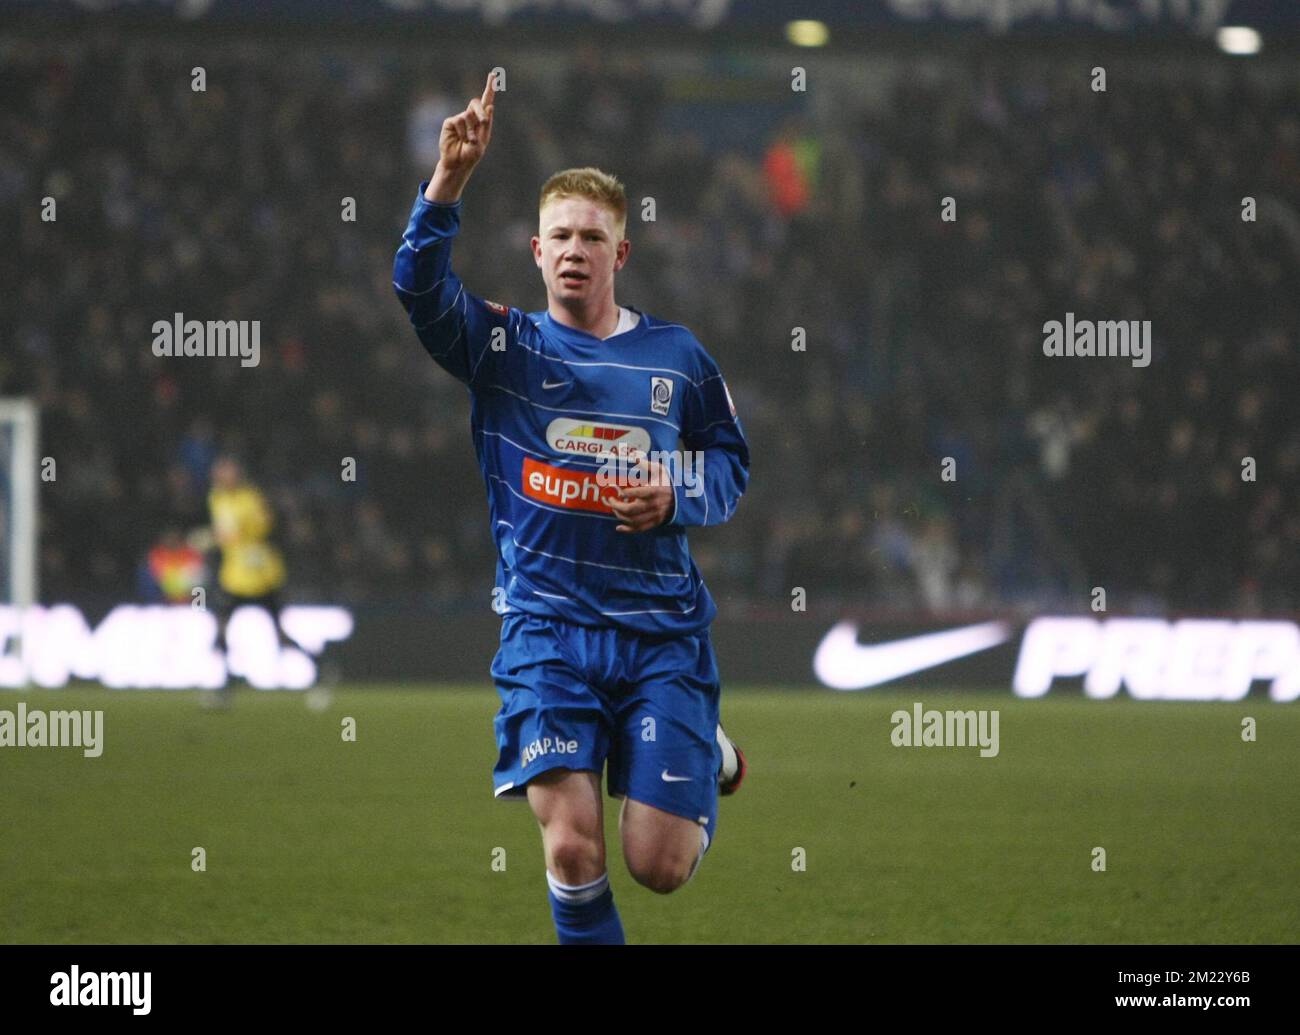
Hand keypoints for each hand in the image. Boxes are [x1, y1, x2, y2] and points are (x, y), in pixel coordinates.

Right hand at [425, 72, 495, 202]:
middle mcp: (470, 116)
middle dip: (481, 113)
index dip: (490, 88)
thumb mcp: (483, 141)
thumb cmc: (471, 154)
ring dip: (472, 130)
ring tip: (470, 141)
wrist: (458, 164)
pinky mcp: (450, 122)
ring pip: (468, 115)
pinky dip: (463, 132)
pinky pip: (459, 121)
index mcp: (481, 120)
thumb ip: (486, 124)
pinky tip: (461, 139)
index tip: (493, 74)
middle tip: (482, 124)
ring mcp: (460, 118)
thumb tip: (490, 106)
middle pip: (476, 103)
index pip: (486, 102)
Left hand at [608, 453, 674, 532]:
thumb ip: (648, 465)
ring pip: (633, 520)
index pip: (639, 493)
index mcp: (655, 491)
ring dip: (620, 516)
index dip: (627, 493)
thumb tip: (636, 459)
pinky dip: (628, 530)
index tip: (620, 491)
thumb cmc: (667, 483)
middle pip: (631, 509)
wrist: (681, 499)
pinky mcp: (654, 522)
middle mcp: (653, 505)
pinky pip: (639, 529)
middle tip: (611, 500)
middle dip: (617, 506)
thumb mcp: (661, 470)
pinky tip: (618, 527)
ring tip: (614, 509)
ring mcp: (654, 515)